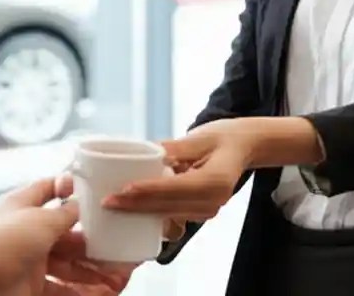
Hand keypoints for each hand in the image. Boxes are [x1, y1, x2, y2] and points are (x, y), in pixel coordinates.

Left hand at [0, 178, 134, 295]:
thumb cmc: (4, 244)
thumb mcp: (41, 220)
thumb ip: (65, 212)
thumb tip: (79, 203)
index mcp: (20, 205)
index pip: (47, 188)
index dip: (69, 188)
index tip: (93, 192)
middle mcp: (23, 231)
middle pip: (64, 233)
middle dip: (91, 241)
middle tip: (117, 246)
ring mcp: (26, 260)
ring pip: (66, 264)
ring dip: (91, 270)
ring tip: (118, 275)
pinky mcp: (29, 286)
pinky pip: (60, 288)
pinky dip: (81, 291)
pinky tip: (102, 292)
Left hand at [101, 119, 256, 221]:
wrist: (246, 147)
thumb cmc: (223, 137)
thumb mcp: (198, 137)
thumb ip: (173, 148)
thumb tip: (146, 153)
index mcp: (215, 180)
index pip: (175, 187)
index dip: (148, 190)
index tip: (124, 189)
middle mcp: (213, 201)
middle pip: (167, 207)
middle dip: (136, 206)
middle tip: (108, 201)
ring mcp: (208, 210)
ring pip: (168, 215)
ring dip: (141, 212)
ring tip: (114, 204)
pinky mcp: (201, 213)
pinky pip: (174, 217)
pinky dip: (152, 214)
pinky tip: (132, 209)